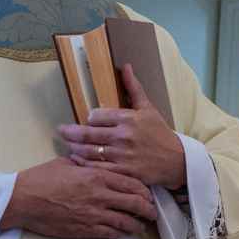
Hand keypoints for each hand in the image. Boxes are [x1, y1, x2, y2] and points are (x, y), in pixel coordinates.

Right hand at [0, 155, 159, 238]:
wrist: (21, 200)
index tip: (149, 195)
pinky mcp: (85, 230)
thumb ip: (87, 163)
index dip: (145, 191)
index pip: (132, 184)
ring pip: (126, 222)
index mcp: (97, 176)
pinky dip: (120, 233)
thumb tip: (95, 158)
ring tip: (142, 226)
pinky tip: (123, 232)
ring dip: (137, 225)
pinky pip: (110, 234)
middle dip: (148, 210)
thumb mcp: (67, 163)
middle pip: (135, 204)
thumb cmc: (41, 178)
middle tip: (153, 213)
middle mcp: (100, 196)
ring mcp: (93, 215)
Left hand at [58, 65, 185, 190]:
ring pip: (88, 151)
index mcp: (128, 119)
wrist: (177, 161)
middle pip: (87, 133)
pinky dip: (83, 163)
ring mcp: (122, 156)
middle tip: (62, 131)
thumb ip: (134, 88)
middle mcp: (123, 136)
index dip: (89, 118)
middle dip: (70, 132)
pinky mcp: (122, 171)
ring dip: (74, 147)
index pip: (96, 115)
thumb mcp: (148, 109)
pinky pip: (95, 167)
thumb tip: (126, 67)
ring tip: (69, 144)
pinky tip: (78, 159)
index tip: (87, 120)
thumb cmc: (160, 134)